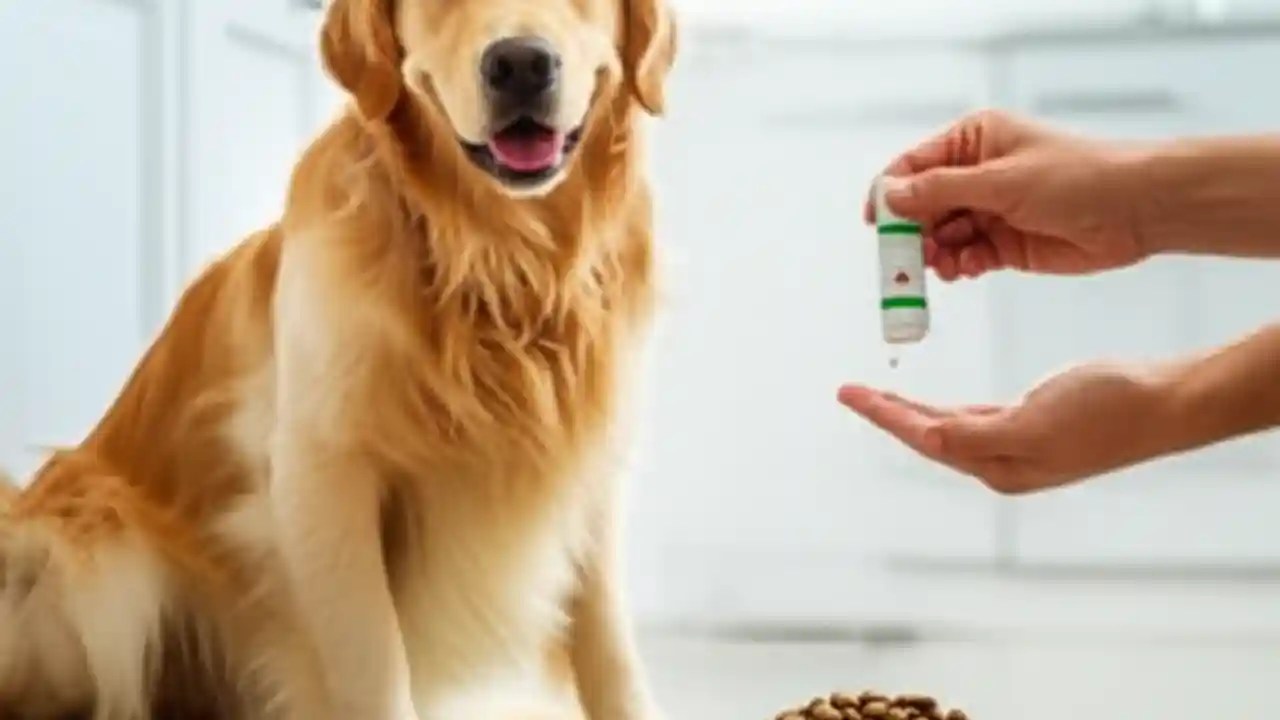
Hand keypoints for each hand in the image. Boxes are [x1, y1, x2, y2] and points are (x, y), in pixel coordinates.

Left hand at [837, 362, 1172, 493]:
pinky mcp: (1035, 426)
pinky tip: (934, 408)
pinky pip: (975, 419)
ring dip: (913, 412)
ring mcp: (1018, 446)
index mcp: (997, 465)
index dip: (883, 414)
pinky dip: (947, 410)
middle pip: (928, 434)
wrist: (1164, 403)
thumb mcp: (1033, 423)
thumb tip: (927, 442)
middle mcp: (1002, 462)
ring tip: (878, 397)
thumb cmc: (1105, 412)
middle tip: (850, 391)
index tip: (848, 393)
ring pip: (949, 427)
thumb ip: (975, 436)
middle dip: (888, 414)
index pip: (924, 437)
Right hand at [864, 110, 1147, 280]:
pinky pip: (965, 257)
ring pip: (941, 236)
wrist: (1136, 210)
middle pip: (922, 206)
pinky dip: (959, 266)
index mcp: (974, 140)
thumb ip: (940, 190)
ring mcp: (990, 210)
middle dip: (911, 232)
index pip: (914, 166)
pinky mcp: (1004, 244)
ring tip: (941, 267)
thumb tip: (890, 195)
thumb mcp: (1000, 180)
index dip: (890, 194)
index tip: (876, 224)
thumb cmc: (1077, 177)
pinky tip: (965, 269)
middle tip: (904, 259)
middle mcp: (977, 174)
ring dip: (935, 253)